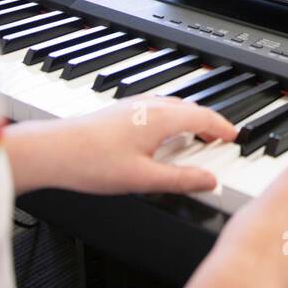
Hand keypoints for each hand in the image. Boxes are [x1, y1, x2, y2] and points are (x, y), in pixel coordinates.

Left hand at [4, 97, 236, 195]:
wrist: (53, 150)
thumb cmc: (92, 161)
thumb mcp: (143, 178)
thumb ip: (180, 180)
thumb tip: (208, 181)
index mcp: (161, 118)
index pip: (204, 117)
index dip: (222, 127)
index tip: (234, 136)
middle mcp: (149, 106)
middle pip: (190, 108)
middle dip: (208, 123)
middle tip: (218, 139)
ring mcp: (133, 105)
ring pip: (172, 107)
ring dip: (189, 120)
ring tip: (194, 138)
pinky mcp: (120, 111)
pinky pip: (157, 109)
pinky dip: (171, 119)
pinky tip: (162, 135)